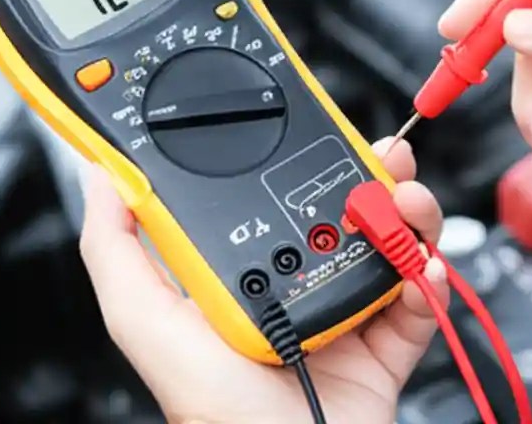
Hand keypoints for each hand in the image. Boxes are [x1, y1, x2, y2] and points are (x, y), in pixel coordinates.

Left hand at [79, 138, 445, 423]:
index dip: (304, 163)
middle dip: (374, 179)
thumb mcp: (146, 324)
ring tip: (408, 211)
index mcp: (248, 278)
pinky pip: (421, 300)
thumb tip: (100, 178)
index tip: (322, 134)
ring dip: (411, 218)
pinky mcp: (389, 346)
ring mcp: (347, 316)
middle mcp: (300, 290)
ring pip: (393, 244)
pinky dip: (431, 280)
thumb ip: (117, 251)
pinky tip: (421, 270)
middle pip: (347, 213)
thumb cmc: (215, 412)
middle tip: (387, 165)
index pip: (280, 201)